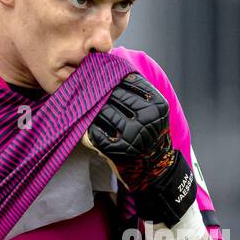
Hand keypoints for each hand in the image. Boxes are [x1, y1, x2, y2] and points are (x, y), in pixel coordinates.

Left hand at [82, 73, 196, 226]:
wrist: (154, 169)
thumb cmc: (150, 136)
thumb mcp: (153, 111)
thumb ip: (137, 92)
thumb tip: (111, 69)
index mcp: (157, 105)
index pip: (129, 82)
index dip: (111, 76)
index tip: (99, 72)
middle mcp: (146, 120)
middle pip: (113, 95)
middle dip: (98, 90)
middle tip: (84, 85)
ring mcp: (132, 136)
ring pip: (102, 111)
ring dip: (90, 106)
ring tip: (83, 102)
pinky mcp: (116, 150)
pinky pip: (95, 130)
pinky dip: (88, 125)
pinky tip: (84, 122)